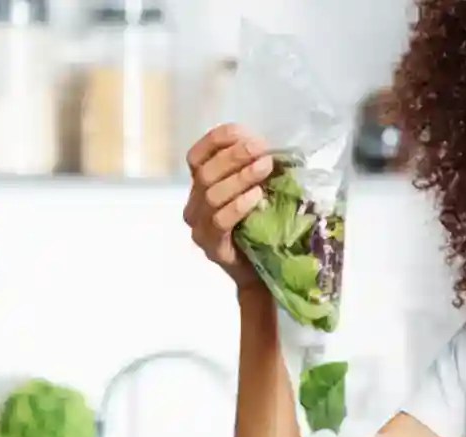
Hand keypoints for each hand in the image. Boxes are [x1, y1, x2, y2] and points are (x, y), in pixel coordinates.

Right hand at [181, 123, 274, 288]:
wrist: (262, 273)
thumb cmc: (261, 227)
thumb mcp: (259, 191)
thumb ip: (257, 169)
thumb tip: (271, 146)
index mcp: (200, 186)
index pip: (197, 155)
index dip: (219, 141)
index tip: (246, 134)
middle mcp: (194, 204)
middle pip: (205, 172)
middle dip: (235, 156)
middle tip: (263, 150)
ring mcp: (199, 227)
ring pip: (211, 194)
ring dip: (240, 177)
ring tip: (265, 168)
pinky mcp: (212, 247)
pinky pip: (219, 221)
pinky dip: (238, 205)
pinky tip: (257, 196)